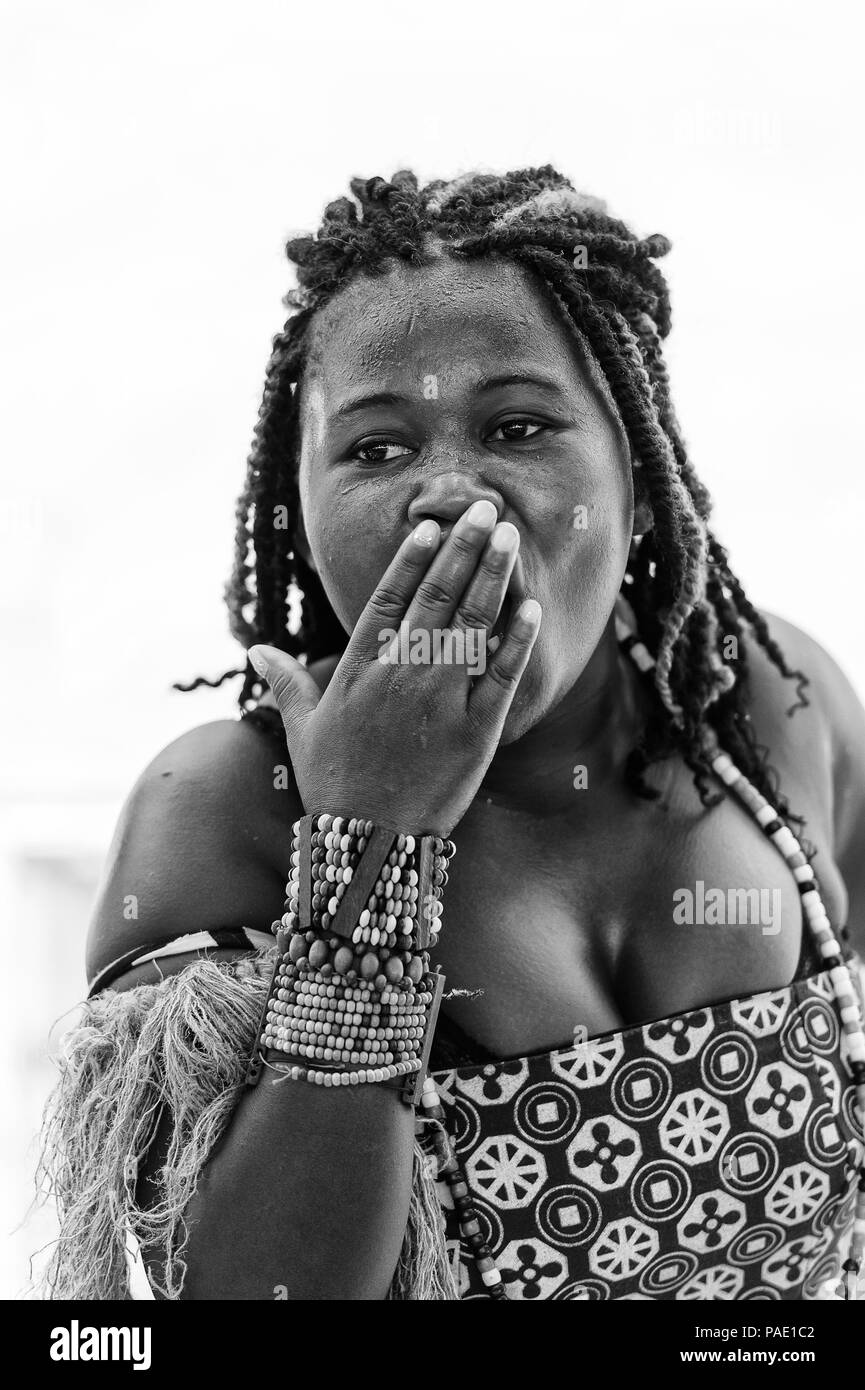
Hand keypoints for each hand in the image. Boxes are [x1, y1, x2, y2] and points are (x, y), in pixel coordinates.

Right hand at [248, 500, 540, 835]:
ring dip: (493, 576)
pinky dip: (517, 639)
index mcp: (360, 669)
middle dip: (463, 548)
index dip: (413, 558)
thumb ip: (286, 681)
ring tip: (508, 537)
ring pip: (473, 624)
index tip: (431, 526)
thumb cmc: (333, 785)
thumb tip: (256, 648)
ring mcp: (441, 699)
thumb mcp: (302, 729)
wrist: (369, 844)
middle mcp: (401, 674)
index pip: (389, 597)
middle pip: (437, 596)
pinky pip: (501, 674)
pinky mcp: (477, 730)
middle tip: (484, 508)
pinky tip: (531, 606)